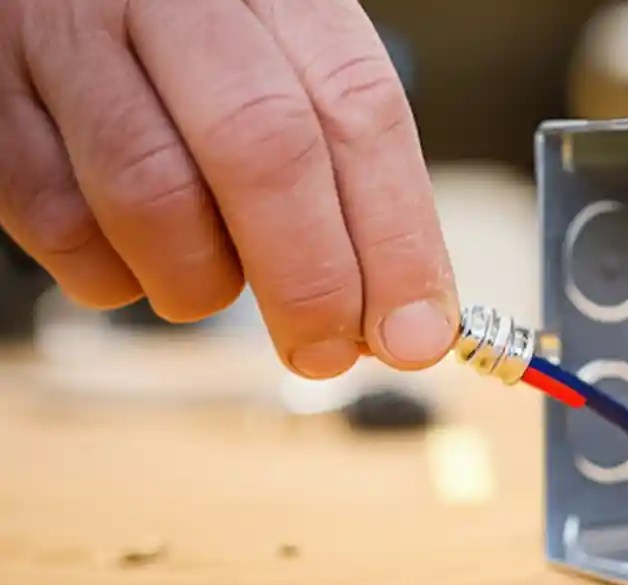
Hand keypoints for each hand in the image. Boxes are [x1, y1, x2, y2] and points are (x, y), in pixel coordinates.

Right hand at [0, 1, 457, 377]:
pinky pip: (58, 224)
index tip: (417, 334)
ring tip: (212, 286)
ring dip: (200, 281)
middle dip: (310, 280)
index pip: (358, 109)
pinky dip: (110, 274)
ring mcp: (65, 37)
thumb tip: (400, 316)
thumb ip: (340, 170)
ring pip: (152, 194)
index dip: (396, 236)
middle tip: (325, 353)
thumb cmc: (193, 46)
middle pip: (263, 148)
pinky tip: (133, 254)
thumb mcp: (282, 66)